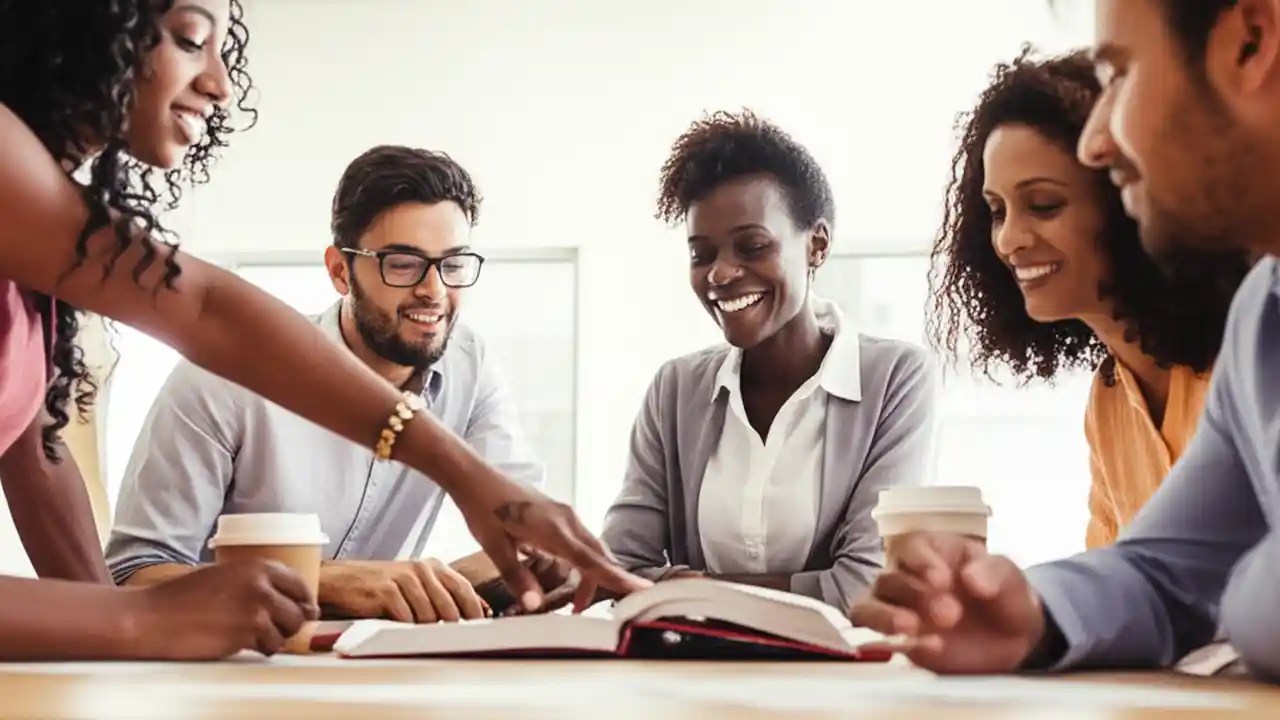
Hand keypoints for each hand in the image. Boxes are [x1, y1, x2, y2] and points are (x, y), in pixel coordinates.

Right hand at [127, 560, 317, 659]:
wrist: (154, 617)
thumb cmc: (185, 598)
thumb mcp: (227, 576)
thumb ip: (259, 584)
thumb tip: (296, 603)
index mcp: (258, 566)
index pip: (299, 584)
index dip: (303, 600)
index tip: (304, 609)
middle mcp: (262, 585)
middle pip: (299, 610)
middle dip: (290, 623)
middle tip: (274, 628)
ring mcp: (256, 609)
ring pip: (289, 631)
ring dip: (276, 638)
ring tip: (254, 636)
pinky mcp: (247, 633)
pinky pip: (271, 646)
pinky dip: (262, 649)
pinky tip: (244, 644)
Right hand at [318, 559, 487, 622]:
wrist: (342, 581)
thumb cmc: (382, 587)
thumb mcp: (416, 585)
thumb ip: (443, 595)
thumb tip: (478, 613)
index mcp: (433, 566)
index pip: (464, 589)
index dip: (474, 610)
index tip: (480, 629)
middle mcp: (421, 569)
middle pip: (449, 607)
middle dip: (450, 627)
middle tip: (447, 639)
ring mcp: (404, 578)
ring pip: (429, 616)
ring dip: (424, 629)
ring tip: (413, 630)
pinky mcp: (386, 591)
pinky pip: (406, 619)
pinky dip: (405, 628)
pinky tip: (397, 627)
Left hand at [453, 478, 650, 612]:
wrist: (476, 477)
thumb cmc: (483, 510)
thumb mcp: (495, 548)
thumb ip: (517, 577)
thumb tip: (534, 606)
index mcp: (554, 530)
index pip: (592, 561)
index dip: (618, 578)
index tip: (644, 589)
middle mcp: (567, 520)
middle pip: (598, 556)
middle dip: (605, 582)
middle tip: (599, 609)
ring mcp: (564, 515)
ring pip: (591, 547)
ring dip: (591, 573)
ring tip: (577, 603)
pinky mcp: (558, 514)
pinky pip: (581, 540)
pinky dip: (583, 560)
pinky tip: (570, 573)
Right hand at [849, 532, 1045, 673]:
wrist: (1013, 640)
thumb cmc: (1004, 596)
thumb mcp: (1010, 578)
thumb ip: (994, 572)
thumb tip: (971, 578)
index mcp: (932, 551)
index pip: (911, 546)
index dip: (922, 561)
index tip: (942, 580)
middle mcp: (907, 576)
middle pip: (889, 578)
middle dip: (914, 594)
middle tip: (950, 614)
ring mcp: (898, 609)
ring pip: (868, 605)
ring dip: (884, 616)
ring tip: (911, 628)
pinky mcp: (898, 640)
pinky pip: (879, 638)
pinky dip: (894, 642)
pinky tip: (929, 648)